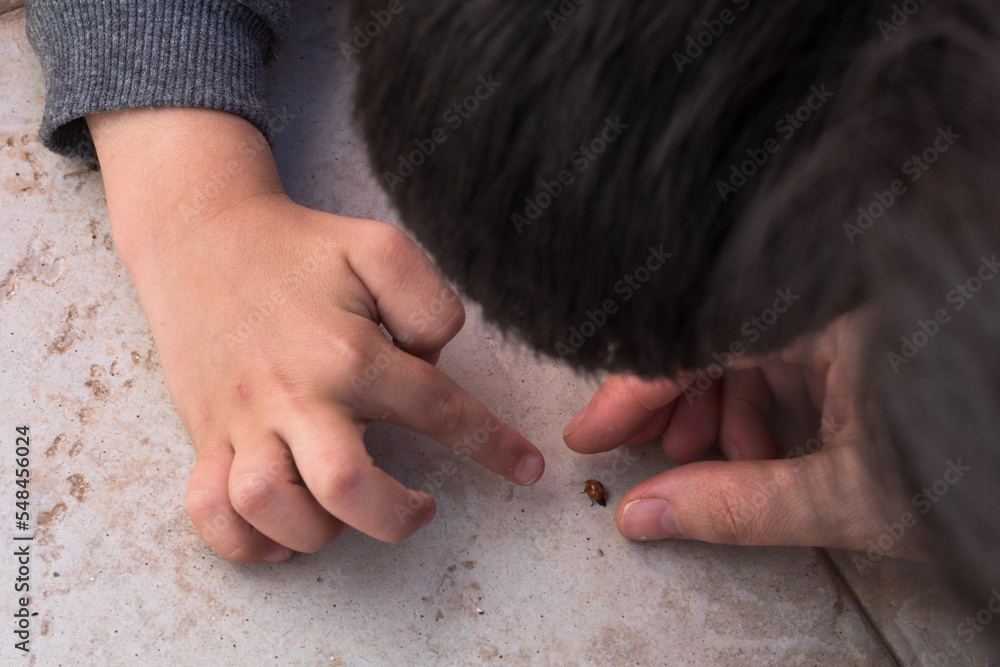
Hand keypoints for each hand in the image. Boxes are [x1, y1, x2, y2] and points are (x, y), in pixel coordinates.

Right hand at [88, 107, 543, 561]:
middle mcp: (295, 394)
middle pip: (347, 487)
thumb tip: (434, 362)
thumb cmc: (299, 246)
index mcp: (349, 351)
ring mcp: (243, 419)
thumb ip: (429, 302)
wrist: (200, 235)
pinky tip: (281, 534)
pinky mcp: (205, 433)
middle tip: (420, 508)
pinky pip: (209, 511)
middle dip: (396, 517)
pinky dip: (244, 541)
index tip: (526, 470)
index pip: (439, 411)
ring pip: (268, 507)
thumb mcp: (381, 247)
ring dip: (316, 530)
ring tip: (343, 513)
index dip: (494, 446)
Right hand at [562, 313, 918, 556]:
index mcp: (831, 309)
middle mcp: (833, 299)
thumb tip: (644, 516)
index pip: (700, 336)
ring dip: (717, 411)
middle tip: (638, 454)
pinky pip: (784, 361)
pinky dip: (759, 408)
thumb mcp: (848, 498)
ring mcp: (848, 316)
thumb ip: (736, 506)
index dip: (633, 389)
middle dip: (673, 403)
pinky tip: (755, 452)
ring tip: (703, 465)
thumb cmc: (974, 464)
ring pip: (748, 351)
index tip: (590, 433)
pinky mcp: (860, 338)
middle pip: (717, 338)